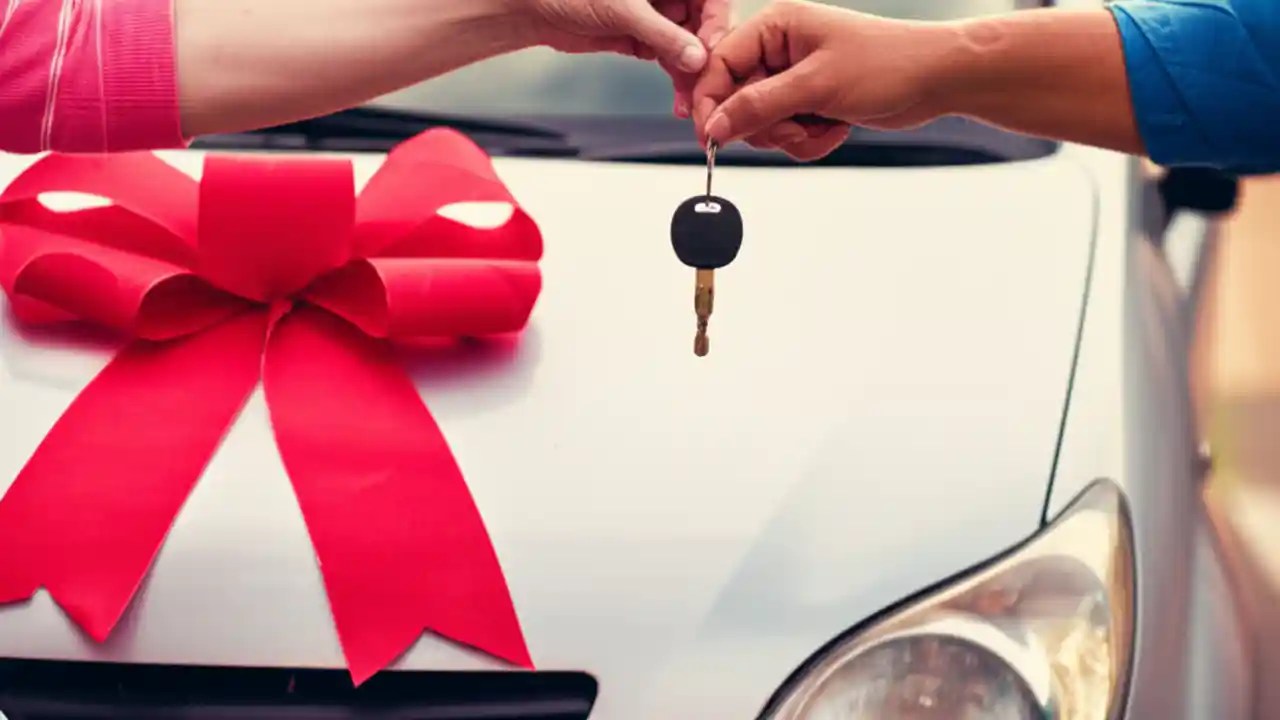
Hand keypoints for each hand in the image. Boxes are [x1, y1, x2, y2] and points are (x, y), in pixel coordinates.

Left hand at [521, 0, 731, 116]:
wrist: (533, 7)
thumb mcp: (624, 9)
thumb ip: (663, 34)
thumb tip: (696, 56)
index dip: (717, 23)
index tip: (712, 50)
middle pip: (703, 24)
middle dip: (704, 56)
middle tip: (703, 84)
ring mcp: (656, 15)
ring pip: (688, 45)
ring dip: (690, 75)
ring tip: (690, 100)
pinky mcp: (643, 37)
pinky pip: (669, 58)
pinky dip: (675, 78)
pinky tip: (679, 98)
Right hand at [692, 0, 958, 159]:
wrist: (936, 79)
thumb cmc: (888, 63)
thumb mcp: (816, 85)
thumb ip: (759, 106)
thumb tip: (717, 125)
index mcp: (776, 27)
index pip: (719, 65)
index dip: (712, 103)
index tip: (712, 136)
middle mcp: (780, 51)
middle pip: (737, 101)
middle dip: (766, 124)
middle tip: (795, 127)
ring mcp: (795, 79)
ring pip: (762, 124)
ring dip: (791, 136)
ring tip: (822, 125)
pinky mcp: (810, 103)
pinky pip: (787, 133)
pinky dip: (807, 140)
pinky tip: (834, 129)